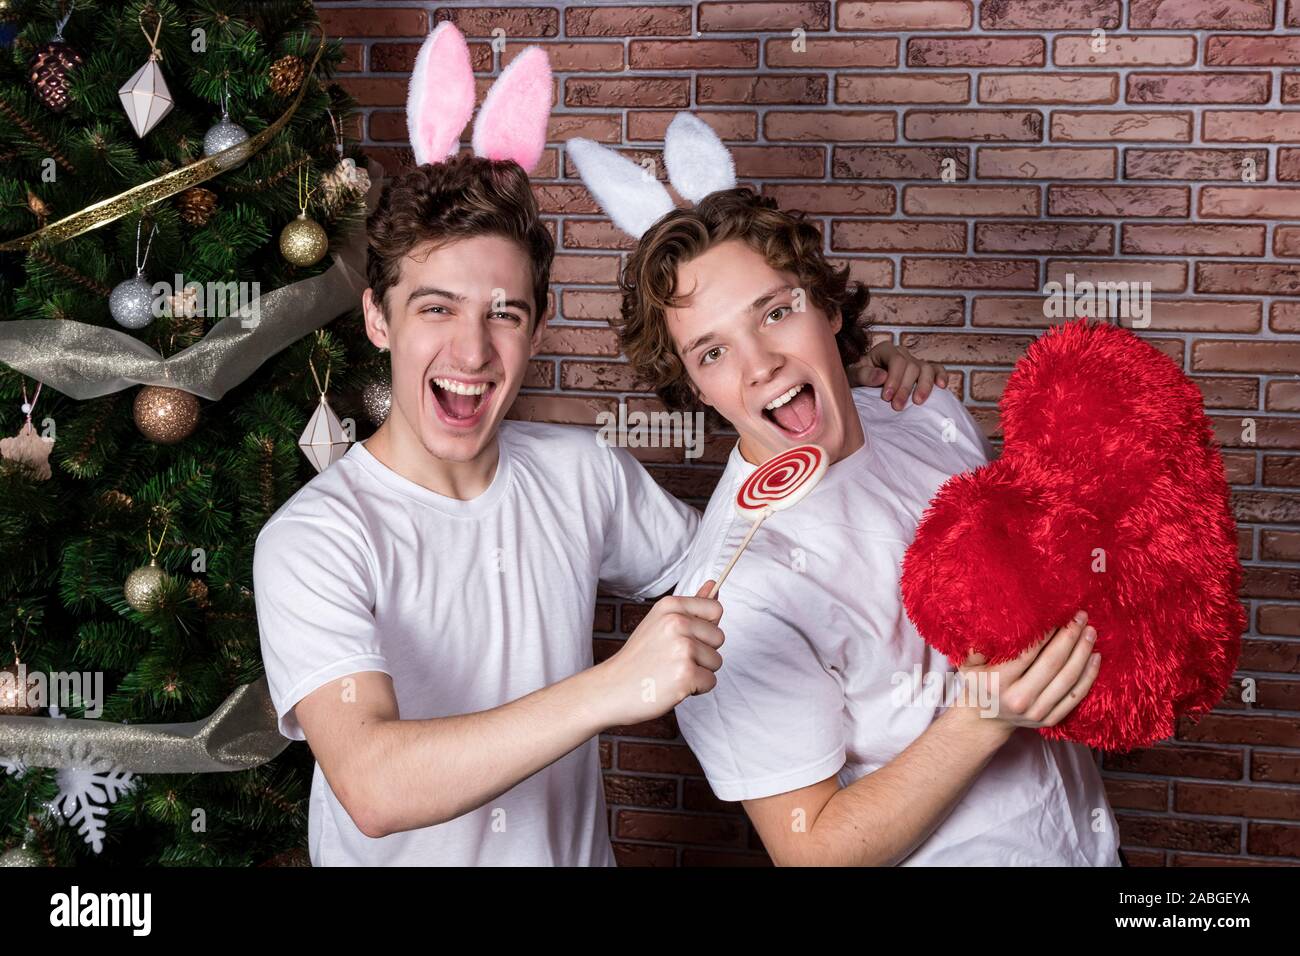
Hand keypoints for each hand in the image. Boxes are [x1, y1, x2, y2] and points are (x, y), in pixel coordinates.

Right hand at [592, 580, 723, 726]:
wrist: (612, 688)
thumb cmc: (639, 658)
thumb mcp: (660, 623)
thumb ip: (691, 606)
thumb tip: (714, 584)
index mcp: (670, 606)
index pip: (715, 609)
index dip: (705, 627)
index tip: (685, 637)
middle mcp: (677, 623)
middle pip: (719, 637)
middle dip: (703, 652)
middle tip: (673, 658)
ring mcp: (682, 648)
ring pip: (716, 661)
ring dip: (699, 671)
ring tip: (671, 671)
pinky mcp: (686, 674)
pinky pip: (710, 682)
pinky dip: (695, 689)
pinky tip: (672, 685)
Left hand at [848, 340, 948, 410]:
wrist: (862, 385)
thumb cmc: (857, 379)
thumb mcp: (853, 376)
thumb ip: (863, 375)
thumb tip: (882, 376)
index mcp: (885, 350)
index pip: (896, 360)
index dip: (894, 379)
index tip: (886, 397)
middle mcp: (902, 353)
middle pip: (911, 367)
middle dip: (905, 388)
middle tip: (897, 407)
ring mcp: (914, 362)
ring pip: (926, 368)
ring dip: (924, 386)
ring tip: (918, 402)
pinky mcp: (923, 371)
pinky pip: (936, 369)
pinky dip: (941, 376)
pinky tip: (942, 386)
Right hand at [952, 611, 1100, 735]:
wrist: (985, 719)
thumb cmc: (978, 684)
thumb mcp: (967, 665)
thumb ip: (975, 647)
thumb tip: (991, 625)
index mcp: (997, 682)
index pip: (1027, 654)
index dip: (1045, 633)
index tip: (1058, 615)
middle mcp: (1018, 699)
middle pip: (1052, 664)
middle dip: (1069, 637)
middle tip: (1081, 616)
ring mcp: (1036, 712)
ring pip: (1067, 680)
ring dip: (1082, 653)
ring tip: (1091, 632)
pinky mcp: (1050, 720)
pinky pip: (1075, 697)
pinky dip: (1089, 677)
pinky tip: (1095, 658)